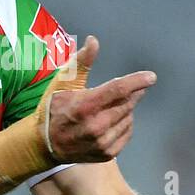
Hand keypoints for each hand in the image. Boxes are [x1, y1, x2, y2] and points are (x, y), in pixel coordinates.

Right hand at [43, 35, 155, 162]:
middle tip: (129, 88)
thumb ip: (81, 62)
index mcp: (84, 106)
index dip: (136, 81)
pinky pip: (127, 132)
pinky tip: (111, 119)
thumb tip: (94, 40)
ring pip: (129, 117)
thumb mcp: (63, 83)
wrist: (44, 144)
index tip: (151, 77)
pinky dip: (124, 123)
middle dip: (132, 93)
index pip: (118, 90)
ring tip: (110, 106)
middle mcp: (95, 127)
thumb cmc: (53, 108)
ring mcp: (102, 143)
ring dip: (126, 108)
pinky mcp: (107, 154)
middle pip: (126, 103)